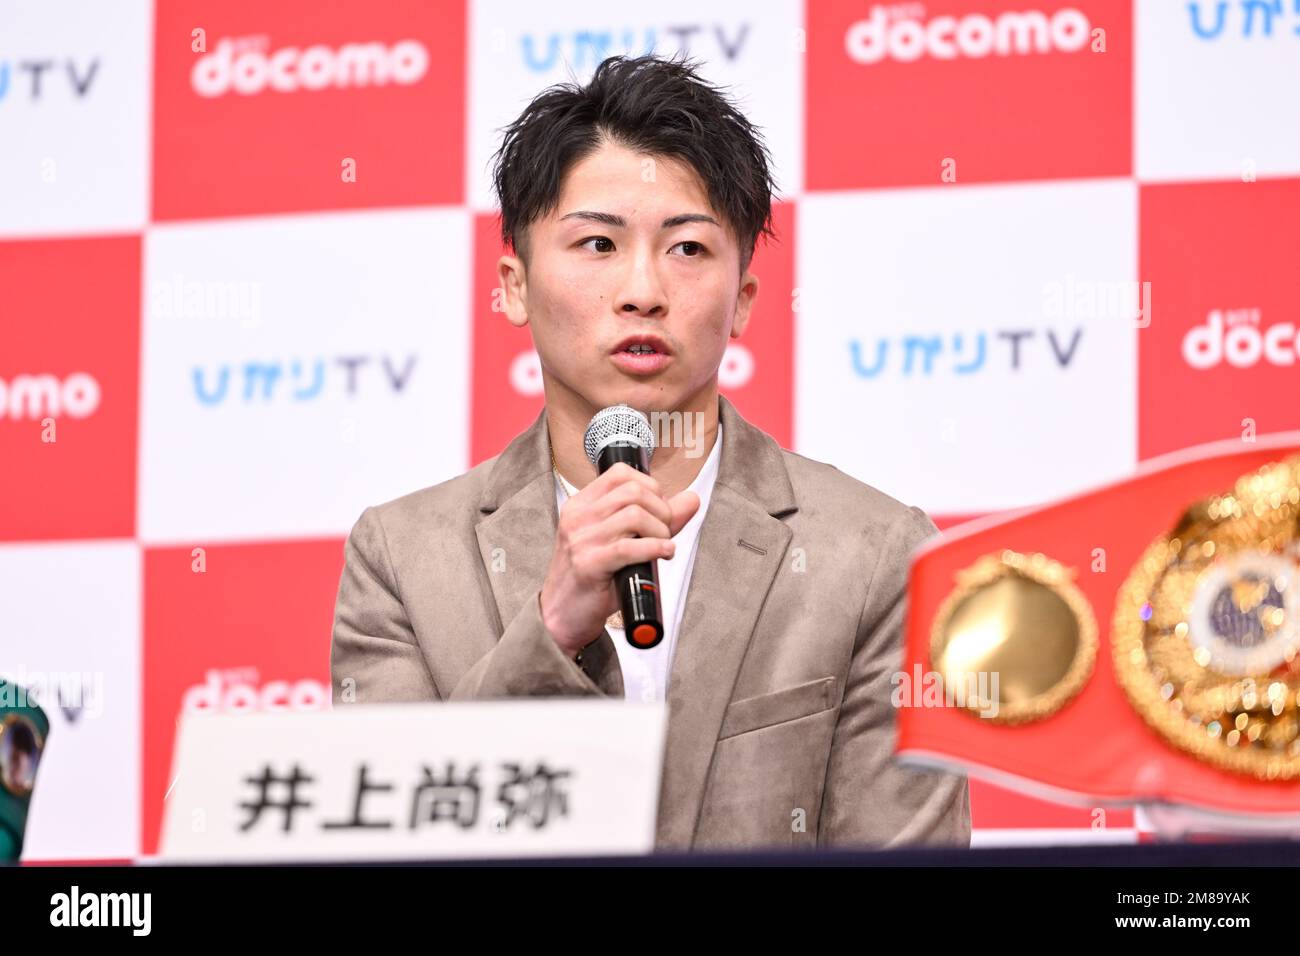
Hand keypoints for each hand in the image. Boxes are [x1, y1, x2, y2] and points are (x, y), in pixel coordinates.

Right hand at [539, 462, 700, 657]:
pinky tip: (664, 554)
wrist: (563, 614)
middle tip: (665, 531)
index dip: (651, 487)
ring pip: (634, 515)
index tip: (660, 509)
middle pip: (633, 491)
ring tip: (663, 546)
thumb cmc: (594, 577)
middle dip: (661, 509)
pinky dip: (656, 548)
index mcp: (581, 505)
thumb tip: (691, 499)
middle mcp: (578, 517)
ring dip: (660, 530)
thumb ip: (656, 518)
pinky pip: (630, 547)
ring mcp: (581, 540)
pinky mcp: (589, 564)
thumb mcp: (620, 541)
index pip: (620, 473)